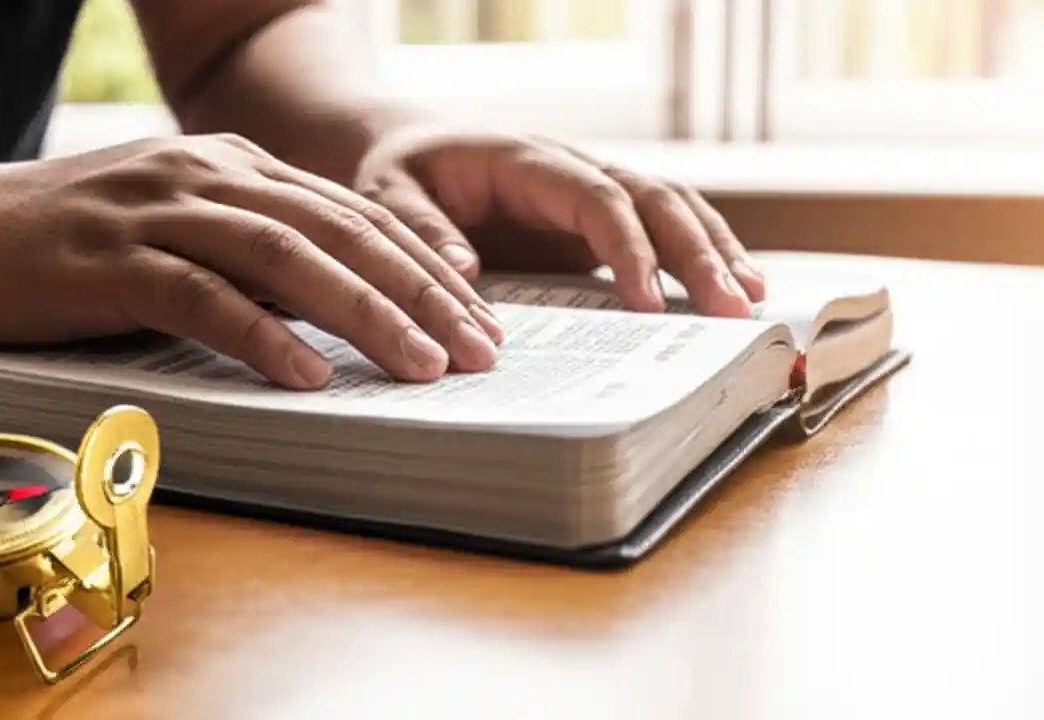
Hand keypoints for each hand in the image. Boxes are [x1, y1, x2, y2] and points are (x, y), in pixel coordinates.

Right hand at [0, 134, 503, 389]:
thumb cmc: (71, 250)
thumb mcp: (178, 238)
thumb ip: (252, 259)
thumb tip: (338, 313)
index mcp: (232, 167)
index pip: (351, 215)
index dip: (423, 267)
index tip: (479, 319)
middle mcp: (205, 175)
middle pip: (338, 232)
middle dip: (421, 292)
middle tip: (482, 348)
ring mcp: (155, 211)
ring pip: (285, 256)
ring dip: (365, 312)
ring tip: (424, 365)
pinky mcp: (106, 259)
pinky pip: (200, 296)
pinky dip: (260, 335)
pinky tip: (308, 375)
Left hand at [353, 126, 765, 316]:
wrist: (408, 151)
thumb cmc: (398, 173)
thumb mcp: (388, 196)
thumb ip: (423, 229)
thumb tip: (468, 268)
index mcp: (526, 160)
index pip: (594, 198)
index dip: (627, 246)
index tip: (648, 301)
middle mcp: (571, 167)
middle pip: (652, 198)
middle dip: (696, 251)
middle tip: (731, 307)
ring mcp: (590, 190)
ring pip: (670, 206)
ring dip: (713, 249)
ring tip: (749, 300)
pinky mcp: (594, 218)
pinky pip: (660, 226)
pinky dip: (699, 251)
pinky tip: (731, 285)